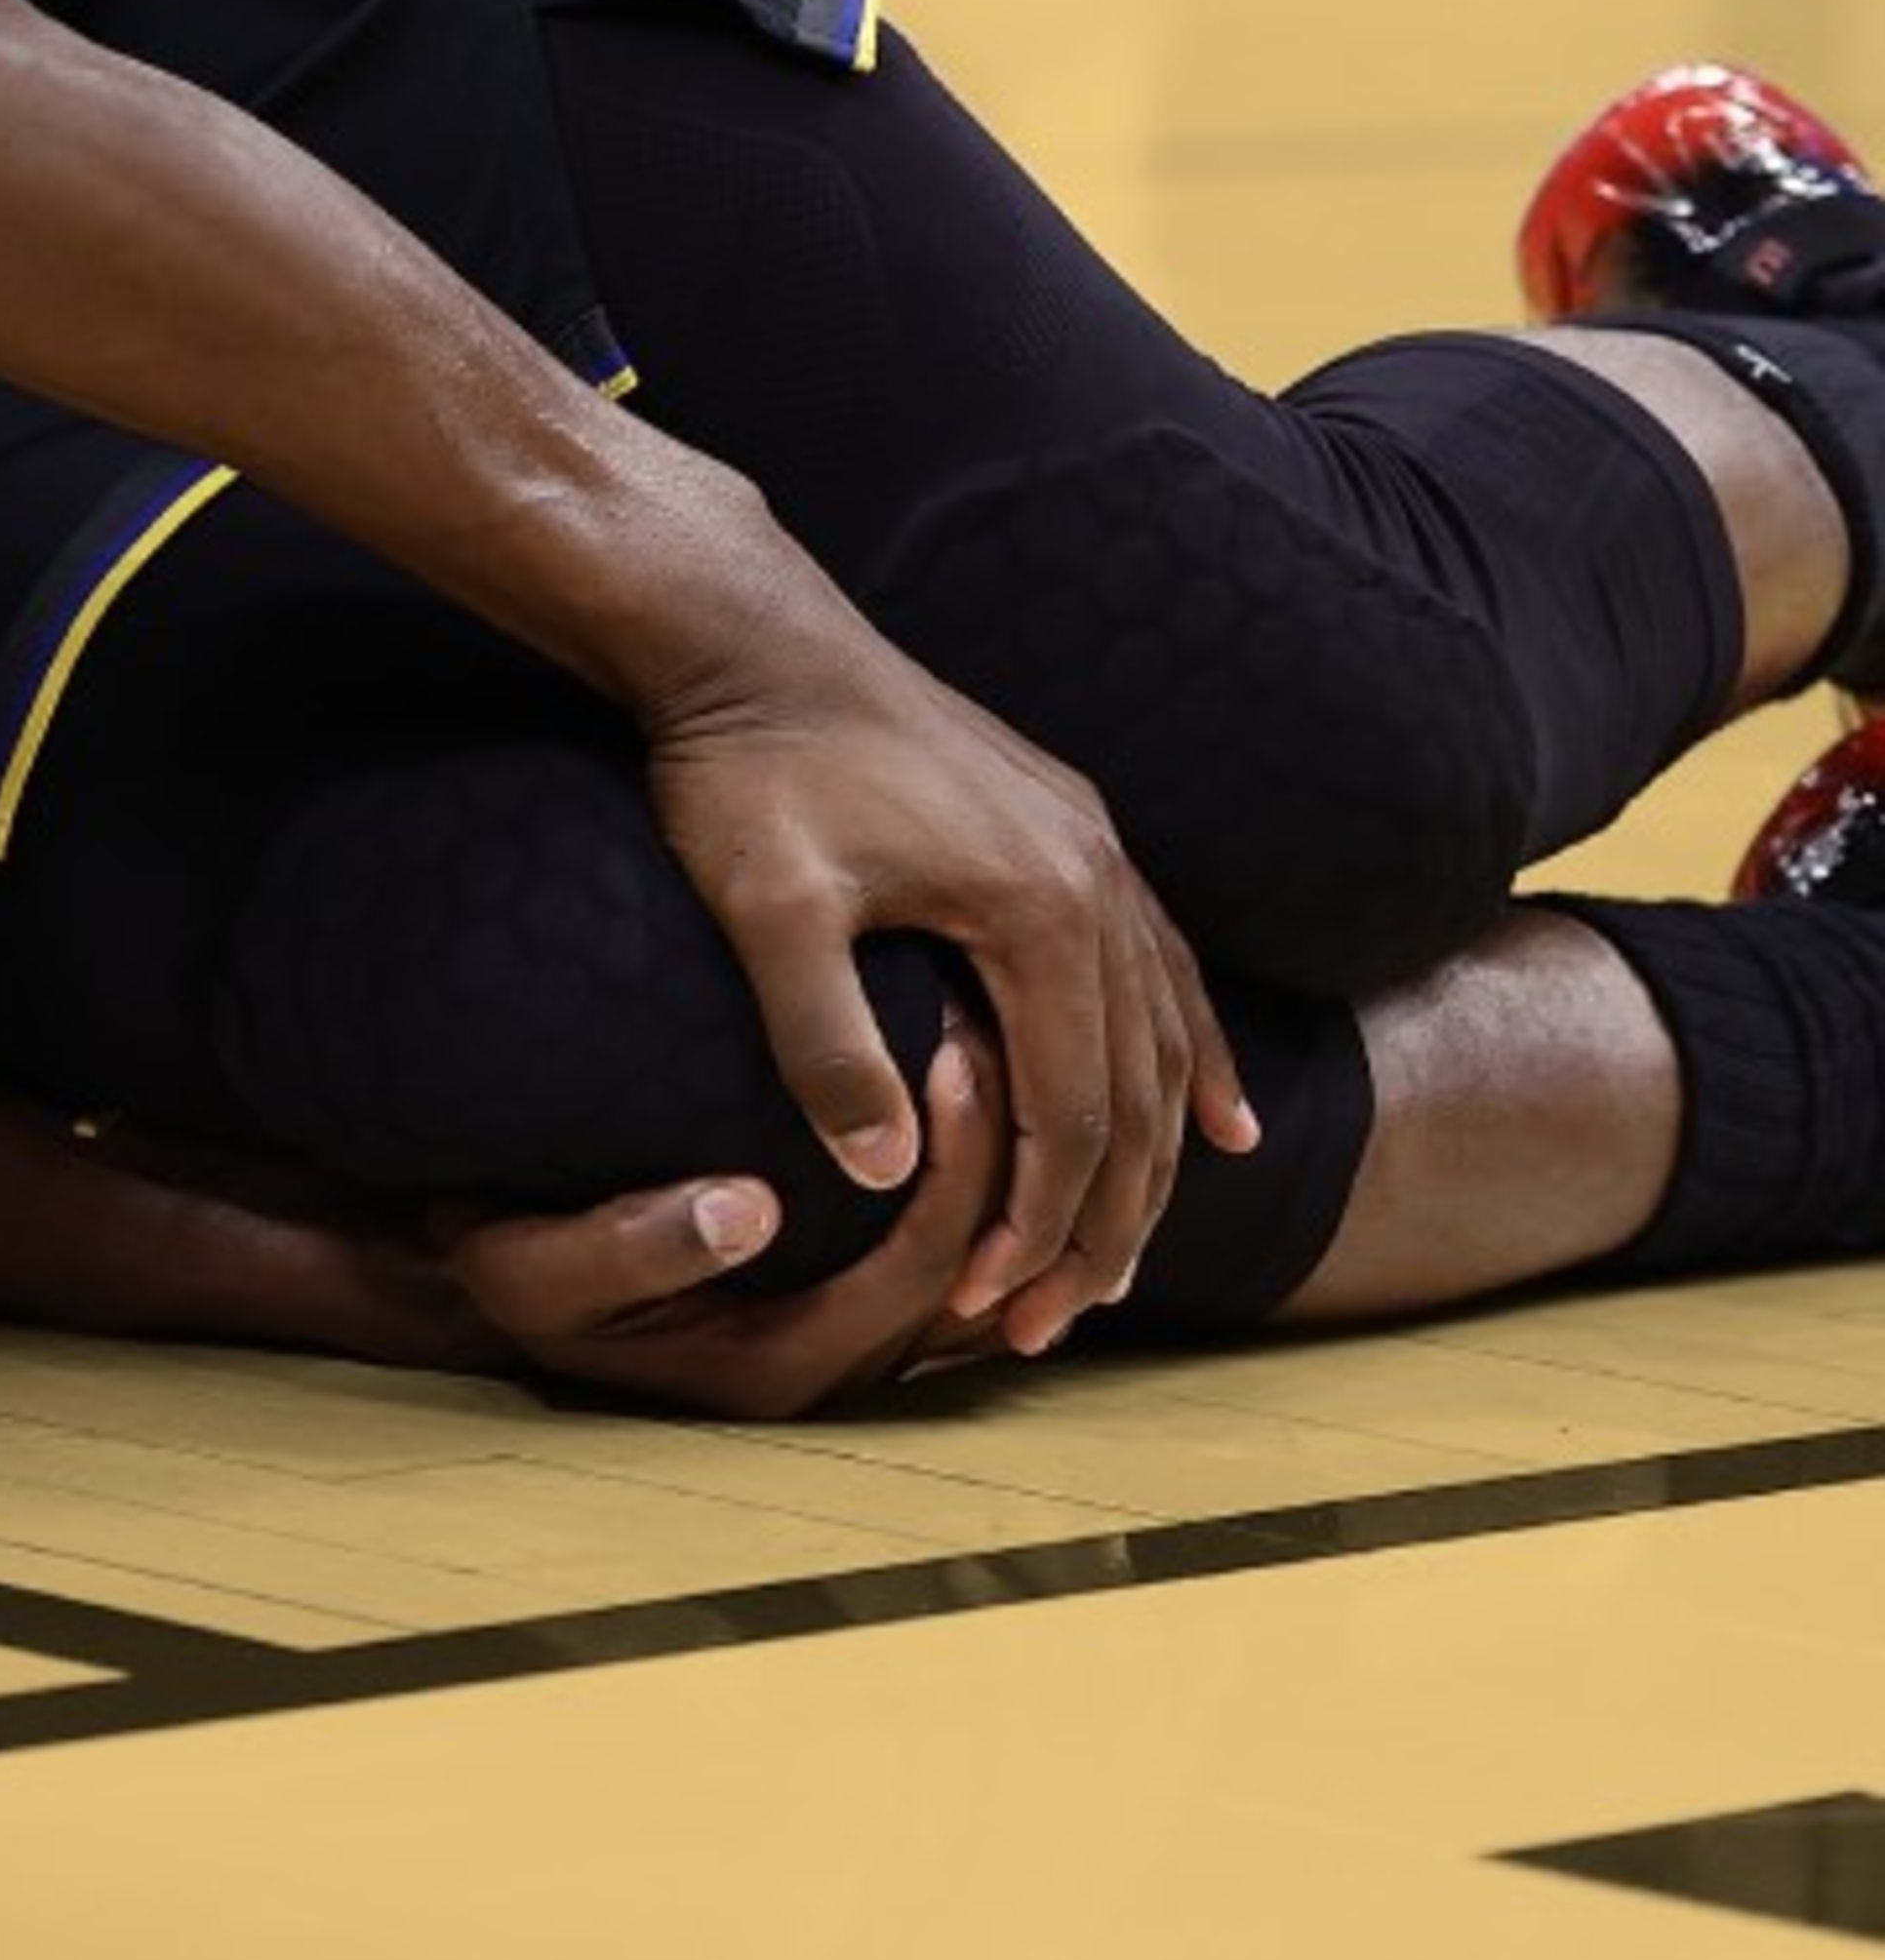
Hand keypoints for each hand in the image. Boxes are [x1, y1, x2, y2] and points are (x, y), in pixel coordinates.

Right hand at [433, 1013, 1011, 1418]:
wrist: (501, 1267)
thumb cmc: (510, 1258)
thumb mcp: (532, 1266)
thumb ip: (631, 1247)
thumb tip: (747, 1209)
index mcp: (773, 1370)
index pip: (919, 1273)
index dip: (957, 1168)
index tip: (953, 1051)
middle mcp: (830, 1374)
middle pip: (972, 1269)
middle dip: (1004, 1151)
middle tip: (996, 1027)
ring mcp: (845, 1346)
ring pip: (975, 1264)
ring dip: (999, 1162)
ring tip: (996, 1043)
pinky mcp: (846, 1305)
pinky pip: (945, 1249)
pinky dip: (973, 1176)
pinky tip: (966, 1085)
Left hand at [613, 480, 1251, 1345]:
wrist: (746, 635)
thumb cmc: (745, 771)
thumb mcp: (767, 910)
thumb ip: (825, 1043)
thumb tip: (884, 1179)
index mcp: (1039, 909)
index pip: (1067, 1118)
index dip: (1035, 1227)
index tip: (989, 1309)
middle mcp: (1097, 878)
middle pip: (1133, 1093)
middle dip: (1103, 1223)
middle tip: (1056, 1323)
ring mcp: (1093, 847)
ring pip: (1161, 1035)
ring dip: (1153, 1156)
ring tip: (1128, 1257)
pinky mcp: (1069, 825)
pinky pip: (1160, 961)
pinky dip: (1188, 1049)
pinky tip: (1214, 1115)